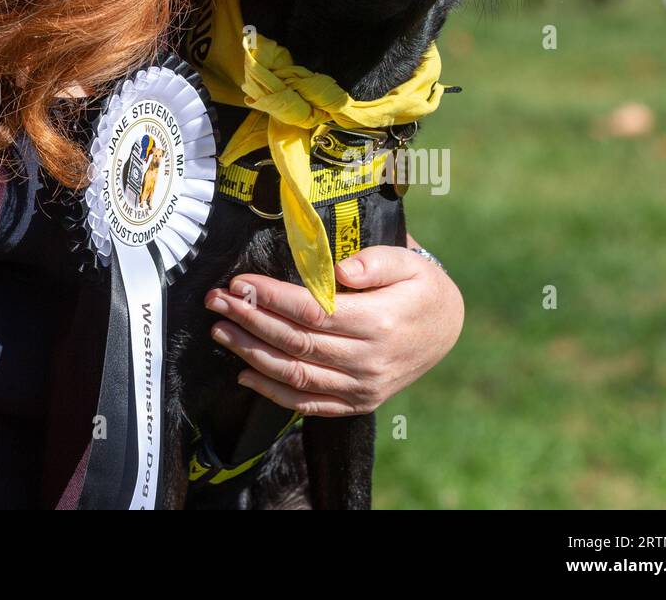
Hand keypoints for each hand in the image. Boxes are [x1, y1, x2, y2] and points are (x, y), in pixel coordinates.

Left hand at [202, 245, 463, 416]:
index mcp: (378, 322)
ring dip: (251, 354)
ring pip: (295, 375)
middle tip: (217, 301)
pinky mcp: (358, 402)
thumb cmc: (420, 286)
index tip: (240, 282)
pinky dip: (273, 392)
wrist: (448, 328)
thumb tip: (338, 270)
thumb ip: (374, 261)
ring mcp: (362, 387)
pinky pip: (309, 404)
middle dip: (250, 320)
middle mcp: (367, 361)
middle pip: (295, 343)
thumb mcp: (409, 261)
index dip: (271, 298)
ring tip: (221, 330)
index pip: (311, 312)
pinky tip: (244, 374)